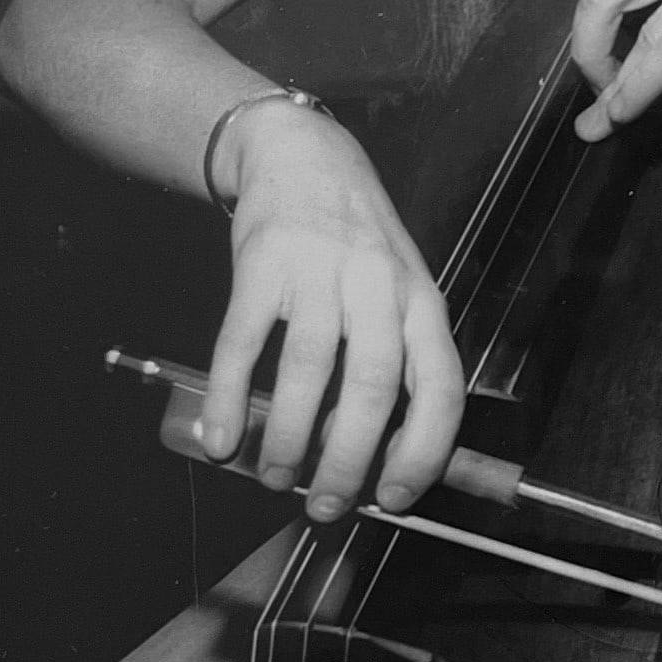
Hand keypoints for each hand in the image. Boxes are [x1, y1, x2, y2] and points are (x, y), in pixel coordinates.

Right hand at [198, 104, 464, 521]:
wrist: (301, 154)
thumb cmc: (356, 241)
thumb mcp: (397, 289)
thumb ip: (393, 359)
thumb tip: (372, 459)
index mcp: (420, 299)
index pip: (441, 384)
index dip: (423, 449)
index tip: (397, 497)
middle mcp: (377, 283)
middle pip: (372, 385)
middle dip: (348, 460)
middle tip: (327, 506)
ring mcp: (319, 269)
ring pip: (308, 369)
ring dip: (287, 438)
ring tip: (274, 476)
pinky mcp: (262, 261)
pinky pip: (242, 343)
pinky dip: (228, 399)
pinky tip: (221, 438)